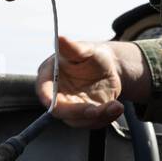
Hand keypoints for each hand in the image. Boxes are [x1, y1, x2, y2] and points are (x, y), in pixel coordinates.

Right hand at [36, 36, 150, 128]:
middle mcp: (57, 96)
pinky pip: (93, 122)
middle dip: (80, 112)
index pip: (44, 92)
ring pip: (80, 120)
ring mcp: (71, 108)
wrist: (107, 67)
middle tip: (98, 110)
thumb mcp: (84, 49)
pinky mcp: (85, 116)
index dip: (48, 99)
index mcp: (49, 78)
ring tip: (116, 106)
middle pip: (62, 111)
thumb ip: (72, 48)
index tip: (56, 104)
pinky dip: (106, 118)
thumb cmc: (91, 55)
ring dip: (99, 116)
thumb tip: (60, 38)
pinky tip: (116, 108)